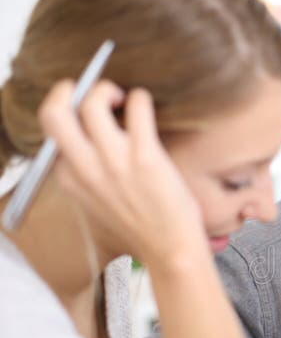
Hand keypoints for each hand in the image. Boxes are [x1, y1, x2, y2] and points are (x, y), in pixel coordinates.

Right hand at [39, 79, 205, 264]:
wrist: (170, 249)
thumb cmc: (141, 226)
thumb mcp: (97, 204)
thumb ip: (87, 176)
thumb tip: (91, 143)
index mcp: (71, 180)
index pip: (52, 135)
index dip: (69, 118)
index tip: (88, 117)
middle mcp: (86, 168)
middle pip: (55, 113)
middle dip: (68, 89)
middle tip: (93, 91)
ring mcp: (114, 162)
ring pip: (91, 103)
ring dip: (107, 88)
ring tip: (123, 98)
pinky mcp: (146, 157)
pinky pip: (137, 108)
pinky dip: (140, 98)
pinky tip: (146, 107)